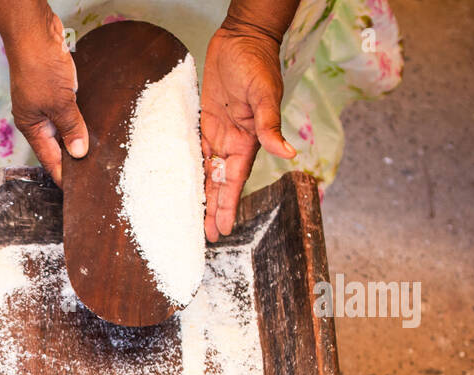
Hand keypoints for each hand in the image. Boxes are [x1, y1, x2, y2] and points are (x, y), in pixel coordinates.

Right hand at [5, 13, 88, 185]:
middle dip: (72, 158)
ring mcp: (44, 103)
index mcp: (30, 126)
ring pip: (62, 128)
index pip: (49, 159)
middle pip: (55, 145)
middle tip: (91, 174)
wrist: (34, 32)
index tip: (76, 190)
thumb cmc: (39, 66)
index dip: (62, 175)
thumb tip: (79, 153)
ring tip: (94, 153)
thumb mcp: (60, 102)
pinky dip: (77, 119)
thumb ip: (71, 128)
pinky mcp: (53, 89)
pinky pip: (67, 110)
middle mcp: (35, 117)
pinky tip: (90, 124)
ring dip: (76, 137)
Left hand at [199, 25, 295, 240]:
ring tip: (193, 220)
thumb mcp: (265, 94)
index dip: (228, 205)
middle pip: (220, 184)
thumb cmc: (256, 63)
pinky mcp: (205, 122)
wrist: (241, 39)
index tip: (223, 229)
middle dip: (213, 209)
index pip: (236, 181)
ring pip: (207, 173)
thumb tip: (289, 152)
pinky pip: (196, 152)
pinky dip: (191, 170)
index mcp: (249, 141)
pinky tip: (184, 187)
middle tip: (204, 236)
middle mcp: (233, 142)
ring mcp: (218, 133)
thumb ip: (271, 126)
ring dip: (201, 195)